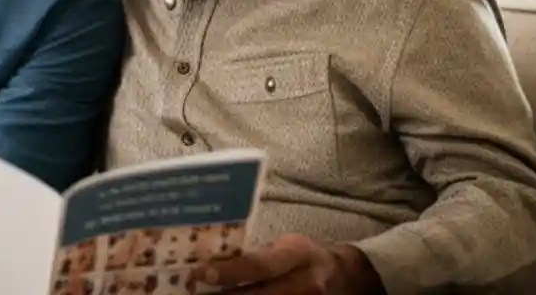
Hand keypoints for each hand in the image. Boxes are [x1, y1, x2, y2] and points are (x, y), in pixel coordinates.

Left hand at [195, 234, 384, 293]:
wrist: (342, 275)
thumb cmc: (302, 255)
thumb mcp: (283, 246)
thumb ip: (255, 254)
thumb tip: (211, 259)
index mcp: (297, 255)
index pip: (260, 265)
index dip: (230, 272)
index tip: (201, 273)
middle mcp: (304, 284)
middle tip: (193, 292)